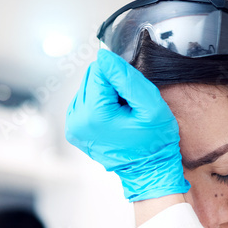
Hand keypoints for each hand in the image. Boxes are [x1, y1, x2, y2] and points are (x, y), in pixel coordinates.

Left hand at [65, 49, 189, 201]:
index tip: (131, 95)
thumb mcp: (151, 107)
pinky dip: (100, 103)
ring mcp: (73, 126)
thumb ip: (127, 79)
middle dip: (112, 85)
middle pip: (91, 78)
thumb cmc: (154, 141)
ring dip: (106, 94)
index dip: (120, 76)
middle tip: (128, 105)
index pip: (100, 70)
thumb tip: (104, 57)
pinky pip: (85, 101)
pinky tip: (114, 117)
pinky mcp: (74, 129)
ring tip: (122, 112)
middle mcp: (76, 120)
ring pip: (88, 88)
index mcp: (93, 114)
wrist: (149, 170)